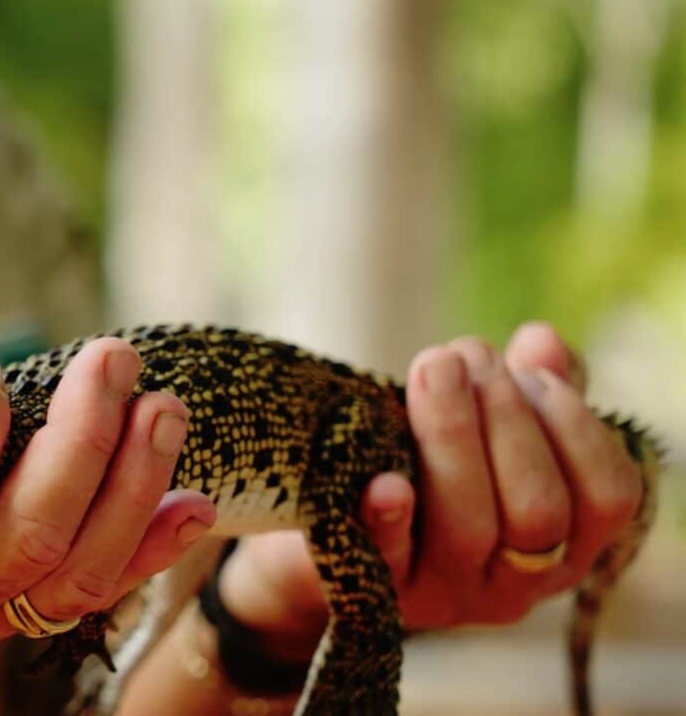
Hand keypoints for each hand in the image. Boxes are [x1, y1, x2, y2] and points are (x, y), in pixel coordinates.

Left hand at [218, 322, 643, 660]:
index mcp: (565, 546)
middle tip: (467, 356)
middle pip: (538, 513)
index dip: (575, 426)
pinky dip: (389, 517)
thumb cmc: (430, 472)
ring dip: (453, 436)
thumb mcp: (491, 433)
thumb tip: (544, 341)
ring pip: (471, 528)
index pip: (606, 498)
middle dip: (507, 419)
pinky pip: (388, 560)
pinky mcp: (376, 590)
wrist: (330, 539)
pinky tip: (384, 477)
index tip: (531, 371)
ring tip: (433, 368)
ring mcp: (444, 594)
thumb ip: (531, 392)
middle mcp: (515, 585)